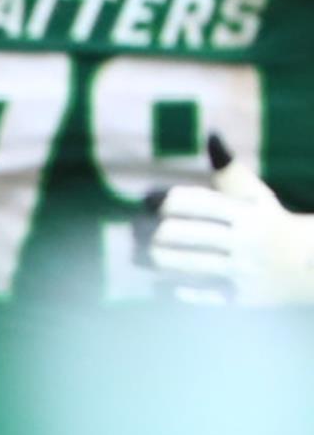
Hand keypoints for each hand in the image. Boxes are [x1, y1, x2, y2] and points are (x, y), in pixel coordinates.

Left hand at [144, 134, 313, 305]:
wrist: (312, 264)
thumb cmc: (273, 224)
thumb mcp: (258, 197)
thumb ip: (231, 172)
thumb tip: (212, 136)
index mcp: (248, 213)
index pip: (201, 203)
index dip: (169, 201)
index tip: (149, 202)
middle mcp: (246, 241)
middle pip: (188, 234)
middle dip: (159, 232)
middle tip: (138, 231)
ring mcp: (243, 271)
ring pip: (190, 264)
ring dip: (161, 259)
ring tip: (144, 253)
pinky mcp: (242, 298)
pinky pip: (205, 296)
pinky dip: (184, 292)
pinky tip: (166, 286)